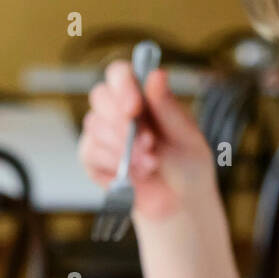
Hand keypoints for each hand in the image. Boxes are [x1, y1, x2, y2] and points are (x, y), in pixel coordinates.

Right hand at [79, 60, 215, 219]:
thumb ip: (169, 108)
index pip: (120, 74)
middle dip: (123, 123)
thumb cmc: (186, 165)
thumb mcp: (187, 136)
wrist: (179, 203)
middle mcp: (118, 109)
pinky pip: (91, 153)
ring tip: (152, 164)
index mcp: (142, 95)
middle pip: (100, 96)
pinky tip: (136, 175)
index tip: (134, 108)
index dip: (122, 86)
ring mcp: (102, 133)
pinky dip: (114, 166)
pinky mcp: (92, 158)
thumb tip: (157, 75)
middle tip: (149, 145)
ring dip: (124, 149)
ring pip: (95, 126)